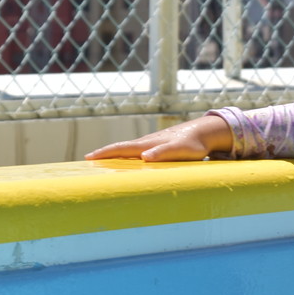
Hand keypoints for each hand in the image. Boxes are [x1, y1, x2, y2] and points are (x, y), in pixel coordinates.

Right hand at [84, 115, 233, 161]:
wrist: (205, 132)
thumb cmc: (193, 144)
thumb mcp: (179, 150)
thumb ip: (163, 153)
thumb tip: (144, 157)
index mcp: (148, 144)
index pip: (121, 148)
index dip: (105, 153)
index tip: (88, 157)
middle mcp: (147, 142)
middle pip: (122, 148)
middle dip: (105, 153)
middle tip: (87, 159)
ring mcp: (152, 143)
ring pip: (129, 149)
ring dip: (115, 154)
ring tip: (101, 162)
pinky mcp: (159, 145)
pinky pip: (138, 151)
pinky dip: (128, 155)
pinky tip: (127, 160)